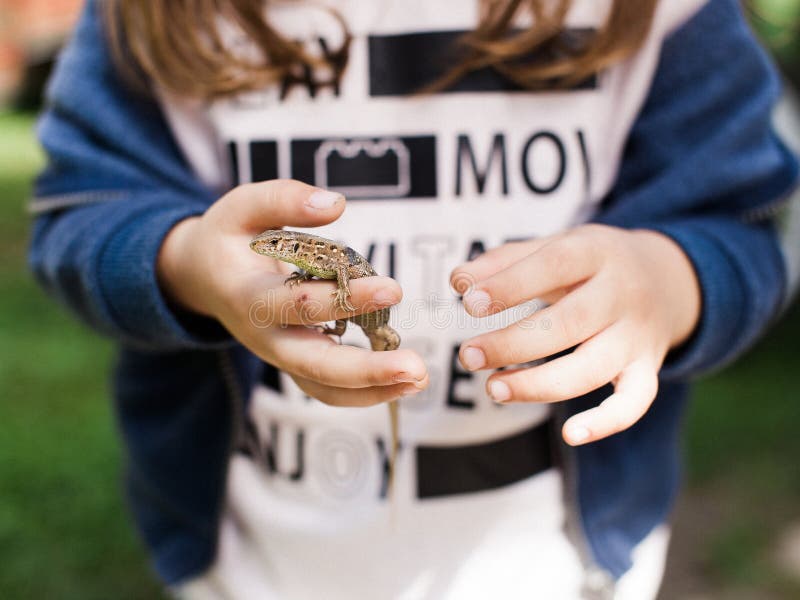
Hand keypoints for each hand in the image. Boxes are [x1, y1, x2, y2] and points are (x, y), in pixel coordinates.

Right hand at [157, 180, 427, 405]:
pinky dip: (365, 392)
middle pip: (314, 364)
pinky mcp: (295, 363)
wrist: (202, 277)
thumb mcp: (242, 207)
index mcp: (249, 296)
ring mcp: (279, 355)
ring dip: (373, 390)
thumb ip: (283, 199)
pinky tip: (404, 383)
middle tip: (416, 368)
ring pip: (324, 387)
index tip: (393, 289)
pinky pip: (328, 389)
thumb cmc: (228, 237)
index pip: (300, 304)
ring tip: (419, 380)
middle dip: (367, 370)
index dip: (346, 299)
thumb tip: (335, 204)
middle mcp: (264, 336)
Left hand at [450, 224, 700, 444]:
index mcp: (596, 252)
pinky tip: (569, 435)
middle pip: (569, 323)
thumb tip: (457, 281)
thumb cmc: (589, 264)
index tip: (469, 303)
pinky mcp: (648, 369)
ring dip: (539, 384)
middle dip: (513, 344)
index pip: (553, 266)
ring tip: (493, 389)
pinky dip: (606, 422)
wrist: (666, 277)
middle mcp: (622, 294)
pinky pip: (635, 401)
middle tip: (467, 356)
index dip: (511, 286)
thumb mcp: (553, 247)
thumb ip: (503, 262)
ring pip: (592, 368)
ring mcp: (637, 335)